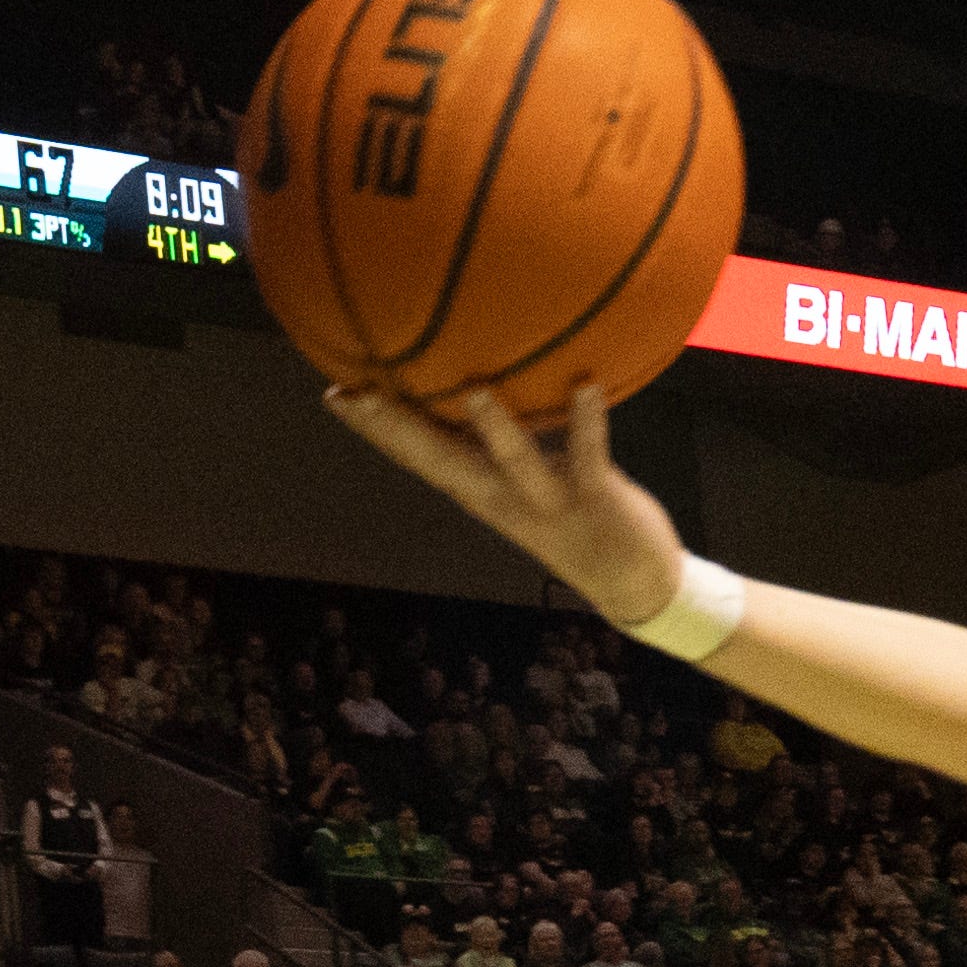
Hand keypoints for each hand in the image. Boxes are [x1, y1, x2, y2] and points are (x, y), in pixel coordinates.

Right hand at [326, 382, 688, 628]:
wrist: (633, 584)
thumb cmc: (571, 515)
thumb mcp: (517, 482)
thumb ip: (490, 445)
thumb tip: (463, 388)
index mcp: (479, 491)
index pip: (415, 456)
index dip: (373, 428)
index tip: (333, 390)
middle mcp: (502, 498)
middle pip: (441, 461)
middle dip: (398, 428)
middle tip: (358, 390)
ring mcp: (547, 500)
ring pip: (513, 461)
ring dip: (494, 427)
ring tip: (472, 388)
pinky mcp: (594, 497)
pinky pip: (588, 452)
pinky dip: (587, 419)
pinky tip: (588, 382)